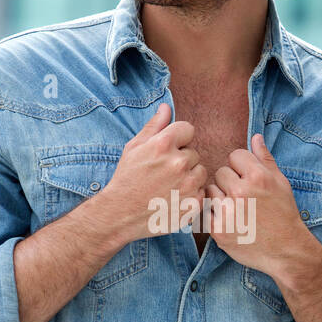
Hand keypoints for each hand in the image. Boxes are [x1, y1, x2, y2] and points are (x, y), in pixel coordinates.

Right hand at [99, 103, 208, 242]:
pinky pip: (201, 191)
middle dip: (182, 160)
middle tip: (163, 173)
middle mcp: (179, 163)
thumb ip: (154, 126)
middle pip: (194, 153)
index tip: (167, 151)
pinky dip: (190, 195)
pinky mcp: (193, 203)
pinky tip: (173, 198)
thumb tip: (166, 107)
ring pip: (200, 172)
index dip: (178, 139)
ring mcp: (188, 185)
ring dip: (189, 177)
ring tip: (169, 186)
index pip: (188, 129)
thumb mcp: (134, 147)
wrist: (120, 214)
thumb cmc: (126, 179)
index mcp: (164, 144)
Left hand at [205, 134, 305, 273]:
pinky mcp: (217, 229)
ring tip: (236, 209)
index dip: (241, 167)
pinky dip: (213, 214)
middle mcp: (241, 192)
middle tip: (242, 197)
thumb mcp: (280, 183)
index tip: (248, 180)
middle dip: (229, 182)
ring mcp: (227, 211)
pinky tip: (229, 220)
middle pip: (220, 172)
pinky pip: (205, 211)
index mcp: (257, 177)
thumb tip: (255, 136)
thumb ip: (265, 159)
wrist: (285, 249)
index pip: (235, 156)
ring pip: (210, 190)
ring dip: (219, 197)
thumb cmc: (284, 214)